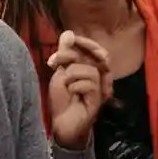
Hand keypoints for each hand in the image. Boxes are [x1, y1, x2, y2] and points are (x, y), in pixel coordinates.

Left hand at [47, 31, 111, 149]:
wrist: (61, 125)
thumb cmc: (62, 100)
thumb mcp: (60, 72)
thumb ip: (65, 53)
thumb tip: (68, 32)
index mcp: (93, 69)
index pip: (96, 49)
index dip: (84, 42)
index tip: (68, 38)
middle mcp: (101, 78)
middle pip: (97, 55)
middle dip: (73, 55)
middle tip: (56, 62)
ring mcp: (102, 90)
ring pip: (91, 70)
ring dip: (71, 75)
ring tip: (65, 84)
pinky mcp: (98, 101)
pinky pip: (90, 84)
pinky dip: (75, 86)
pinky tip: (72, 94)